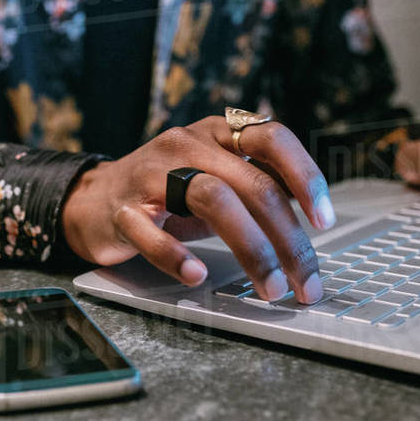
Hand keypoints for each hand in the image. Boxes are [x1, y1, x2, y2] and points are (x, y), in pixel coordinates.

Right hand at [61, 116, 335, 303]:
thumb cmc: (166, 191)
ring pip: (212, 200)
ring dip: (250, 248)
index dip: (305, 175)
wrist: (94, 199)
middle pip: (251, 184)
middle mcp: (187, 145)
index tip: (325, 219)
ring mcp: (152, 174)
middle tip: (306, 282)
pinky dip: (177, 255)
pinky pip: (151, 231)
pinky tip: (197, 276)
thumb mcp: (215, 176)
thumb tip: (312, 217)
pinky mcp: (122, 210)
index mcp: (217, 133)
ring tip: (270, 287)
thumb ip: (257, 185)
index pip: (271, 138)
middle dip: (288, 239)